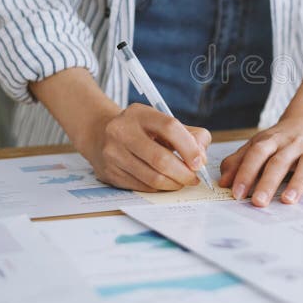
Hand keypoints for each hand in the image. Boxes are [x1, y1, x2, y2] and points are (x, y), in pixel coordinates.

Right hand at [77, 103, 211, 191]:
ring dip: (173, 184)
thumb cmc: (142, 130)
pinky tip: (165, 183)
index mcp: (140, 114)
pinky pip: (141, 186)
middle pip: (160, 158)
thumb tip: (202, 158)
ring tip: (182, 182)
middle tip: (194, 178)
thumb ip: (190, 135)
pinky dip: (159, 188)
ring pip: (151, 177)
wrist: (100, 134)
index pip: (170, 128)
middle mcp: (122, 131)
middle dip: (183, 173)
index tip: (199, 162)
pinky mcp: (109, 172)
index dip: (189, 148)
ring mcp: (113, 153)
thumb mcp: (163, 123)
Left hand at [218, 113, 302, 206]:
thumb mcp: (258, 145)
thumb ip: (239, 161)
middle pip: (279, 161)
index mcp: (272, 140)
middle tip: (258, 202)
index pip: (257, 153)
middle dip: (268, 182)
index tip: (236, 193)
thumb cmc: (280, 141)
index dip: (246, 172)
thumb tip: (223, 183)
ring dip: (298, 182)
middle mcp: (293, 144)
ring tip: (288, 201)